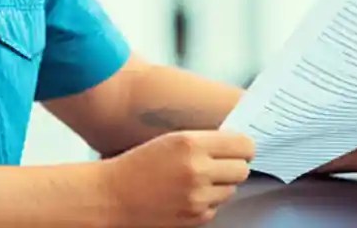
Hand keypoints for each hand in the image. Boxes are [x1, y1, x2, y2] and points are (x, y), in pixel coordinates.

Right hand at [101, 130, 254, 226]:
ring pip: (231, 190)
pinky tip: (187, 195)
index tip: (238, 149)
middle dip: (233, 166)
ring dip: (220, 185)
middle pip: (242, 169)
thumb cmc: (138, 164)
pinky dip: (207, 202)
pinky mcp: (194, 217)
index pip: (243, 145)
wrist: (113, 195)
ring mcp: (197, 197)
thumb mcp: (171, 139)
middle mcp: (197, 170)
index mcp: (191, 143)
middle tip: (218, 164)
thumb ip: (203, 141)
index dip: (243, 147)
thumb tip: (237, 146)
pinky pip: (216, 207)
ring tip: (196, 180)